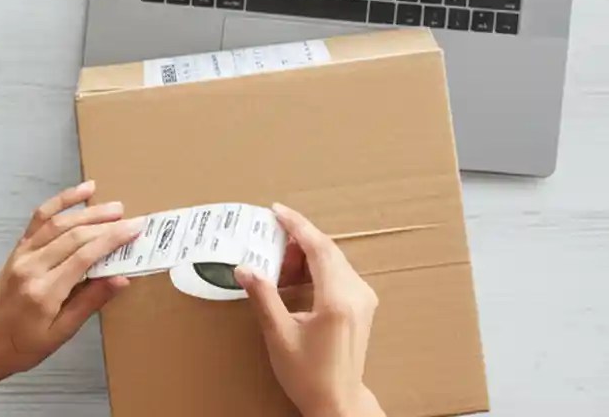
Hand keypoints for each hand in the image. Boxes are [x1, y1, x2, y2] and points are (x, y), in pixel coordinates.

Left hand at [0, 181, 143, 379]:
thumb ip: (90, 303)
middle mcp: (31, 267)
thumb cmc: (23, 346)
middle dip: (106, 224)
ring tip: (115, 208)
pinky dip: (61, 202)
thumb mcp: (61, 333)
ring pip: (58, 223)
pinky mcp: (17, 249)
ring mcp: (22, 255)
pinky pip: (39, 219)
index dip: (112, 240)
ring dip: (88, 212)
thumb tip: (121, 279)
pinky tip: (81, 192)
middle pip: (74, 236)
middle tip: (133, 219)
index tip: (135, 229)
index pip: (84, 256)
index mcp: (44, 292)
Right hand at [235, 203, 383, 416]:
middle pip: (327, 250)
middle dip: (297, 240)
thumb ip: (263, 297)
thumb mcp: (279, 335)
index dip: (297, 225)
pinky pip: (339, 273)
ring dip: (306, 255)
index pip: (319, 248)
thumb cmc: (308, 374)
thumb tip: (244, 268)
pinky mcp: (363, 305)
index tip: (277, 210)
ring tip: (279, 265)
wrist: (338, 401)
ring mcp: (363, 299)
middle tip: (269, 240)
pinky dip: (317, 268)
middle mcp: (356, 294)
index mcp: (337, 299)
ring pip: (334, 260)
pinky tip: (297, 279)